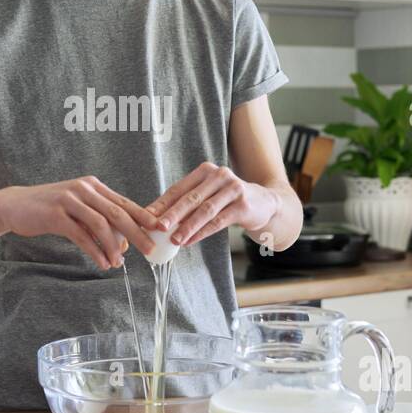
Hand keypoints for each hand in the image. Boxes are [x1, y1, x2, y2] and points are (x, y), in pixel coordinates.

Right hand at [0, 176, 159, 270]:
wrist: (15, 205)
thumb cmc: (50, 210)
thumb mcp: (78, 210)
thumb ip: (100, 222)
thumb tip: (124, 245)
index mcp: (93, 186)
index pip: (124, 203)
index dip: (144, 216)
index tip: (161, 229)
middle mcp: (84, 189)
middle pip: (117, 213)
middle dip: (137, 233)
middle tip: (150, 250)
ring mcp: (69, 200)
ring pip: (101, 224)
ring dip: (113, 246)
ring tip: (118, 263)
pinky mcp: (56, 214)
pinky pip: (81, 235)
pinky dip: (94, 250)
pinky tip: (102, 263)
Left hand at [145, 162, 280, 246]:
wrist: (264, 204)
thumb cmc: (228, 201)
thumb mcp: (208, 196)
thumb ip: (186, 204)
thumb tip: (155, 218)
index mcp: (205, 171)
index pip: (179, 189)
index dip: (162, 204)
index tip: (147, 218)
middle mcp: (219, 176)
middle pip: (191, 198)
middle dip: (172, 214)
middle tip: (158, 227)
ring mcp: (233, 189)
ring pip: (205, 210)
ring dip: (188, 226)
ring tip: (174, 239)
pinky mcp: (243, 205)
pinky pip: (219, 221)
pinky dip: (203, 232)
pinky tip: (191, 241)